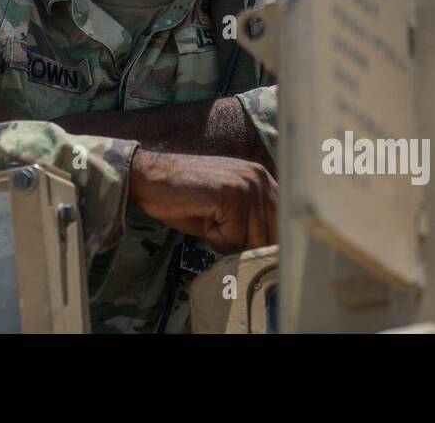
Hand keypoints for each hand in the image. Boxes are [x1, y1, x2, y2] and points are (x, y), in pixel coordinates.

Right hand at [128, 150, 277, 255]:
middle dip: (245, 245)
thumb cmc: (185, 198)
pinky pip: (233, 239)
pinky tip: (201, 216)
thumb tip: (275, 256)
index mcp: (262, 178)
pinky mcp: (231, 194)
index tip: (250, 248)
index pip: (284, 224)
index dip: (267, 243)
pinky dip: (214, 238)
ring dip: (228, 242)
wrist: (150, 178)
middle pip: (272, 237)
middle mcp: (259, 177)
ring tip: (208, 219)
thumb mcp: (227, 209)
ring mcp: (247, 184)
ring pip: (254, 240)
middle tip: (219, 230)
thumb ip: (253, 221)